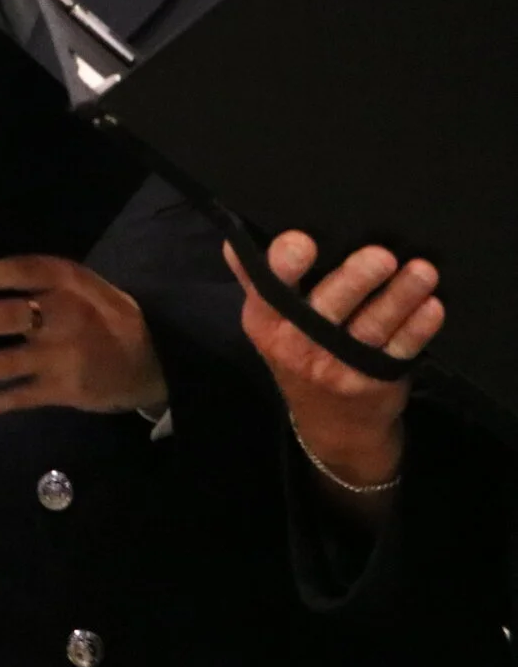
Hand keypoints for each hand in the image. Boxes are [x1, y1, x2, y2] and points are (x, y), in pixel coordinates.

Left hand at [0, 256, 165, 423]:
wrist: (152, 358)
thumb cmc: (99, 314)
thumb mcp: (80, 285)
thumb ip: (35, 280)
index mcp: (66, 282)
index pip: (25, 272)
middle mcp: (63, 316)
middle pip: (4, 318)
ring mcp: (62, 356)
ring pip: (2, 363)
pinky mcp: (64, 389)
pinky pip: (19, 398)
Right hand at [227, 233, 438, 498]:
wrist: (333, 425)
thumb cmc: (299, 354)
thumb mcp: (268, 324)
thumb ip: (257, 281)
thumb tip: (234, 241)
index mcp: (266, 322)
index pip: (268, 291)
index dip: (283, 267)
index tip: (302, 242)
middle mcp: (298, 344)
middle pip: (327, 307)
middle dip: (355, 280)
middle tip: (381, 255)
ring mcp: (338, 366)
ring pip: (370, 326)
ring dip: (398, 298)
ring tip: (421, 271)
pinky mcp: (375, 381)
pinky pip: (399, 351)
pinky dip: (417, 329)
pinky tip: (431, 307)